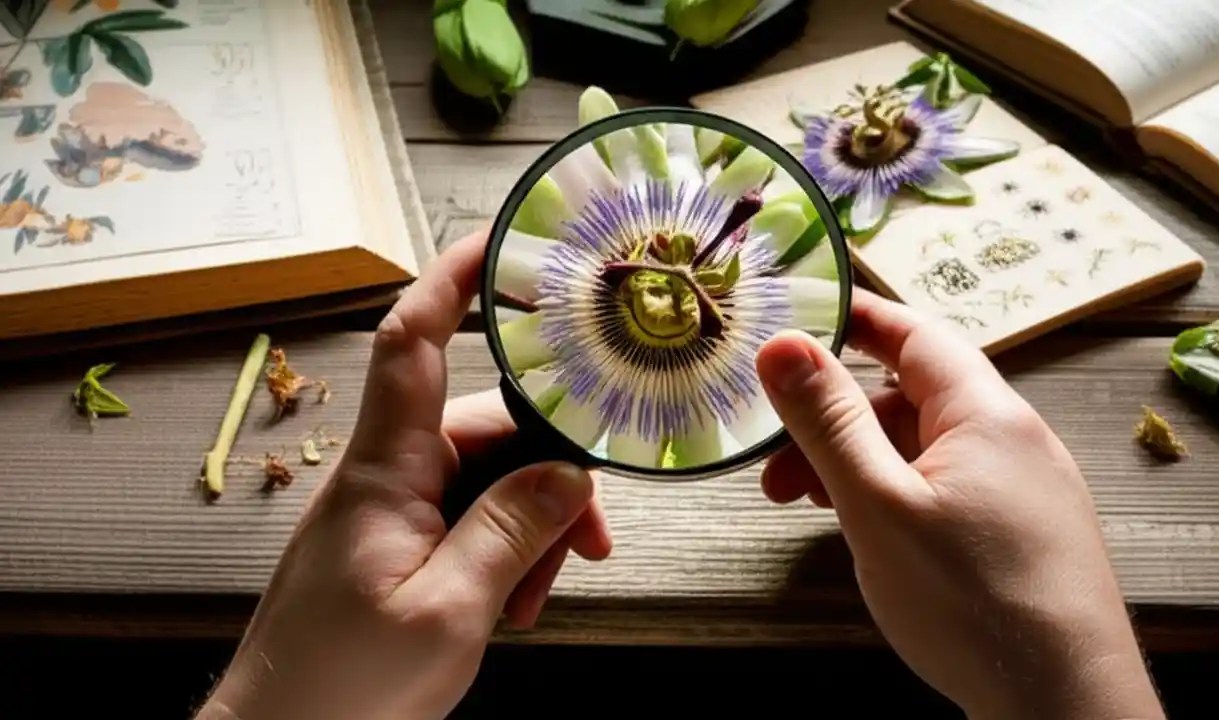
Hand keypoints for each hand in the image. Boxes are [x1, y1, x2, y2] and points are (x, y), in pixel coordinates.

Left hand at [197, 232, 611, 719]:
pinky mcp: (398, 544)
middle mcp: (388, 475)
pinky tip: (513, 599)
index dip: (452, 278)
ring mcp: (392, 510)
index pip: (411, 341)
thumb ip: (511, 532)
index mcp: (386, 471)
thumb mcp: (450, 613)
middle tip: (583, 542)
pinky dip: (503, 551)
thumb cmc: (339, 689)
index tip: (500, 240)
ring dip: (529, 529)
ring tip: (533, 595)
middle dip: (548, 478)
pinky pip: (468, 518)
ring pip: (489, 481)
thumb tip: (567, 477)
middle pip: (488, 429)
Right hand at [754, 288, 1163, 719]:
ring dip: (855, 462)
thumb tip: (782, 346)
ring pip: (922, 448)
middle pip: (909, 396)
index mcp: (986, 414)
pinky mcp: (1018, 533)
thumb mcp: (878, 505)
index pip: (915, 333)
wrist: (1064, 709)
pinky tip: (861, 528)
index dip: (854, 318)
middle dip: (833, 418)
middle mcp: (1012, 439)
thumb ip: (827, 422)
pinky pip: (943, 487)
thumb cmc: (976, 607)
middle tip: (774, 454)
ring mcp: (1020, 488)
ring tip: (799, 502)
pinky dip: (891, 493)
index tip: (796, 316)